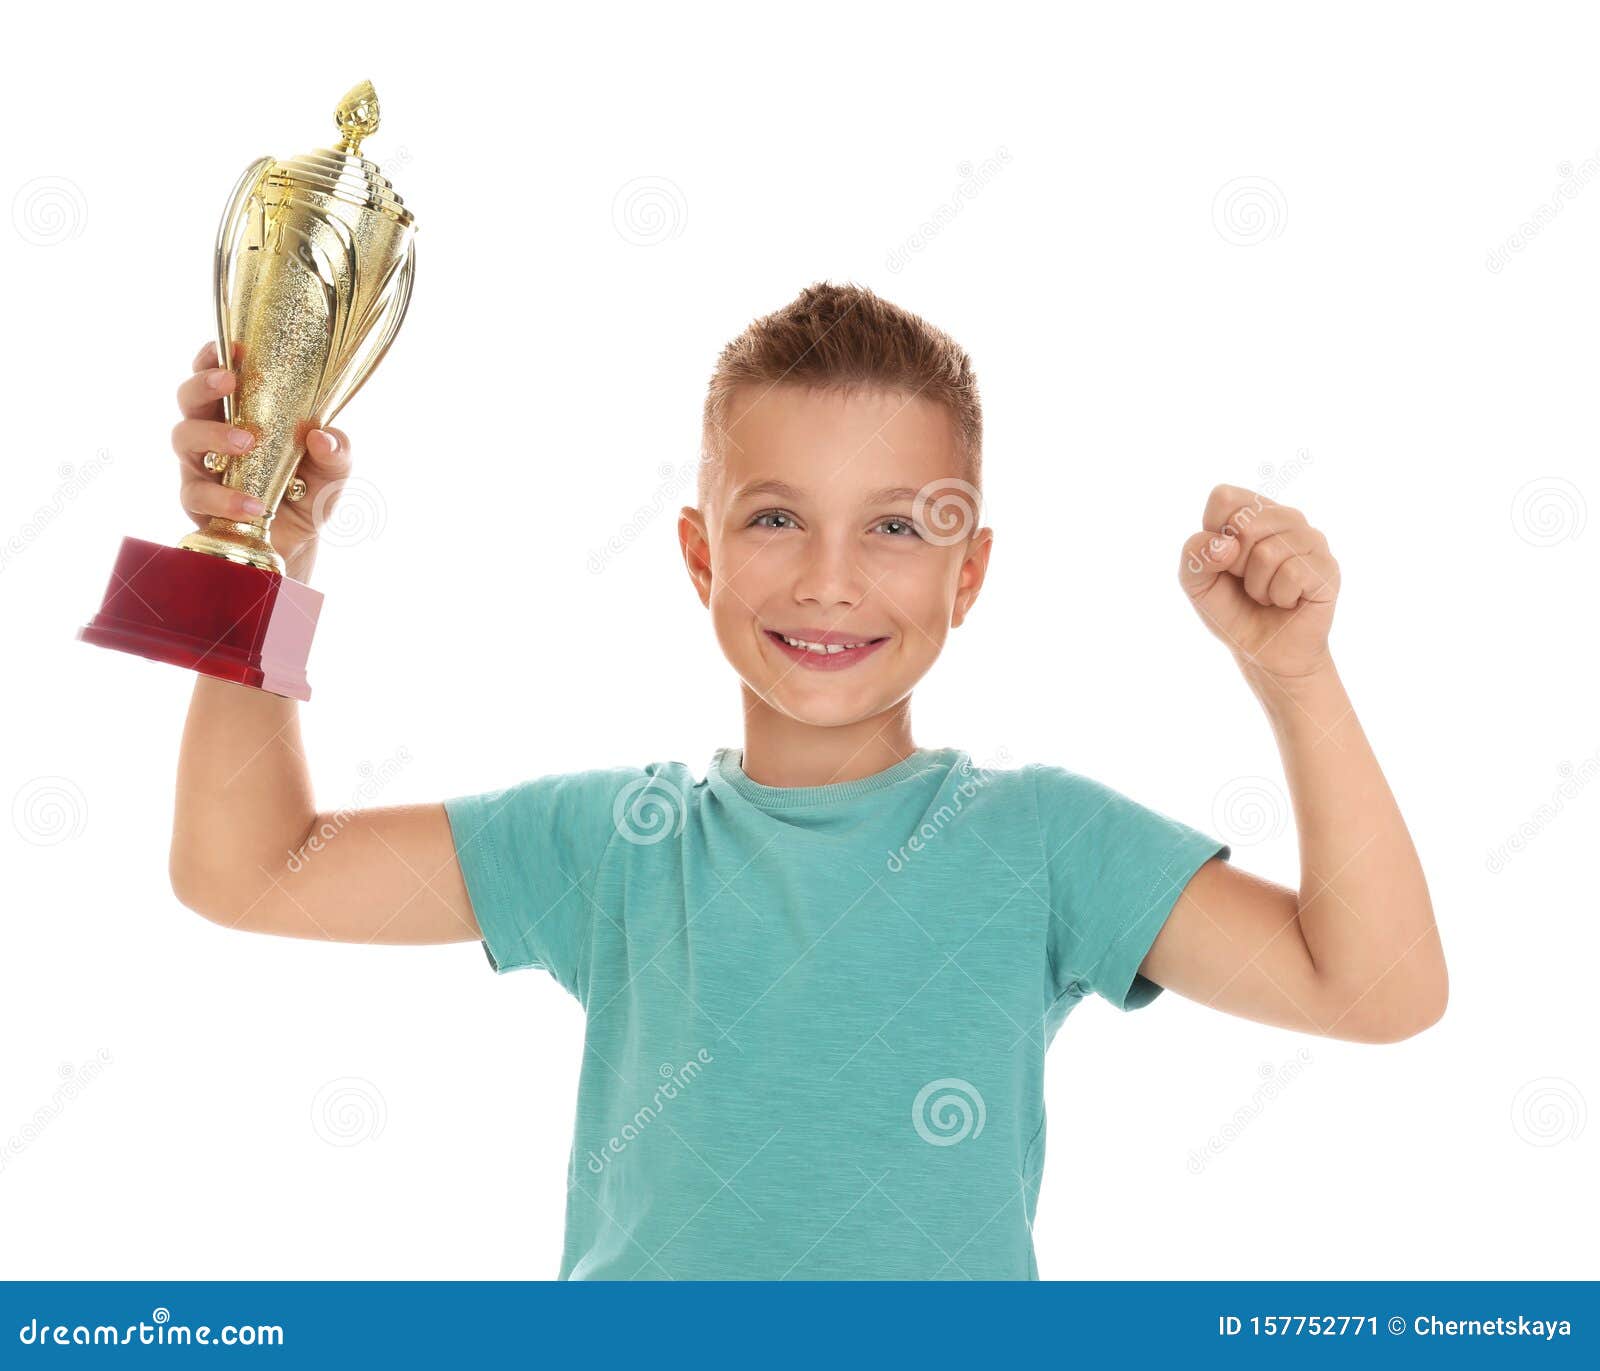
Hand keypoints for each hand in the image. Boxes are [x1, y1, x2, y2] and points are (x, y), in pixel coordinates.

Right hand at [172, 340, 352, 579]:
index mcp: (242, 413)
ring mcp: (201, 467)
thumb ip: (337, 452)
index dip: (215, 356)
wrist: (299, 542)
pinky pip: (198, 494)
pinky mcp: (198, 503)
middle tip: (230, 382)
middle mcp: (213, 433)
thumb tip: (322, 437)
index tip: (233, 346)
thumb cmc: (310, 492)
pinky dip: (226, 497)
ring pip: (184, 438)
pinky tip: (255, 504)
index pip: (218, 374)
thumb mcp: (335, 470)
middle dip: (204, 385)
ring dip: (214, 434)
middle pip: (189, 399)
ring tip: (247, 443)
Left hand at [1179, 484, 1339, 682]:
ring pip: (1268, 552)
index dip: (1214, 535)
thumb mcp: (1196, 582)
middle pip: (1245, 522)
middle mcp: (1286, 517)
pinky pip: (1292, 575)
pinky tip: (1287, 601)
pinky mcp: (1327, 568)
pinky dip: (1279, 598)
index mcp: (1253, 511)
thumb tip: (1225, 544)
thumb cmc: (1232, 610)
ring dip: (1257, 587)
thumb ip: (1194, 554)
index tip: (1224, 560)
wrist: (1263, 652)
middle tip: (1247, 582)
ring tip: (1267, 594)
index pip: (1224, 497)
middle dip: (1235, 565)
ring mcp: (1312, 540)